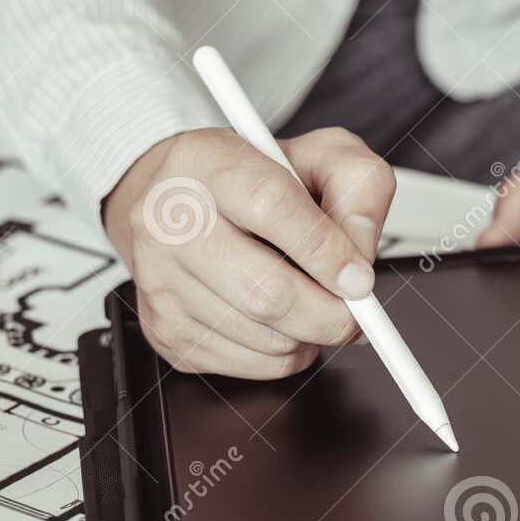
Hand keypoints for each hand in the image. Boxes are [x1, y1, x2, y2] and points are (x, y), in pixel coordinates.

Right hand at [102, 126, 394, 377]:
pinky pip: (250, 364)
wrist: (178, 202)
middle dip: (331, 314)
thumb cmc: (253, 179)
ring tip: (313, 304)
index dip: (326, 251)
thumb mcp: (320, 156)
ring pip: (265, 338)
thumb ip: (358, 189)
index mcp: (205, 163)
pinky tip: (282, 322)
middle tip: (357, 312)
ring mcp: (159, 282)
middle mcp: (168, 223)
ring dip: (311, 335)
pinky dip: (285, 354)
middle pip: (266, 292)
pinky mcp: (164, 331)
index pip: (270, 206)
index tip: (360, 279)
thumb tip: (360, 259)